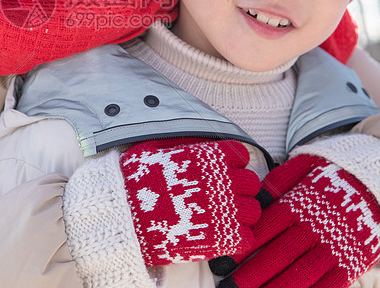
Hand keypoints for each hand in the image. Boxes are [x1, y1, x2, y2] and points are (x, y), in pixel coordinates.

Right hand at [120, 138, 260, 266]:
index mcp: (209, 157)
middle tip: (221, 196)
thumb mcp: (154, 149)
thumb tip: (192, 140)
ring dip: (241, 213)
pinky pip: (247, 237)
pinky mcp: (223, 238)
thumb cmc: (135, 181)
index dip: (230, 164)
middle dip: (239, 189)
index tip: (221, 171)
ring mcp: (226, 210)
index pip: (238, 154)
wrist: (125, 217)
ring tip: (221, 217)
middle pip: (251, 183)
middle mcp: (223, 181)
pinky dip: (237, 237)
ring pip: (253, 211)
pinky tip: (219, 234)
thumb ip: (179, 144)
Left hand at [216, 155, 379, 287]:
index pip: (265, 229)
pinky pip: (331, 284)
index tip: (224, 263)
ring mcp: (335, 246)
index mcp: (299, 203)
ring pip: (302, 273)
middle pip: (279, 254)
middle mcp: (315, 226)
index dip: (244, 247)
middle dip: (253, 274)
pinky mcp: (352, 262)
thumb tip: (254, 198)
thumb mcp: (305, 166)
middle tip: (231, 287)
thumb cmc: (332, 176)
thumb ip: (278, 182)